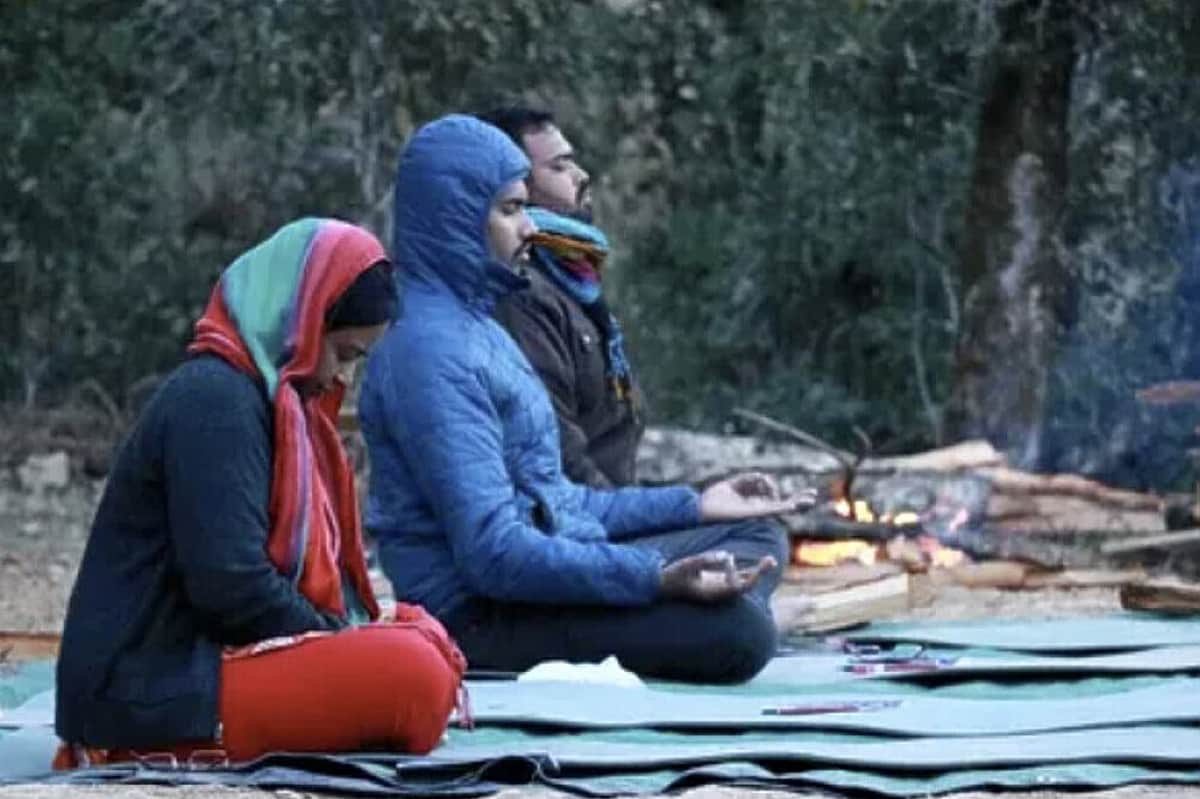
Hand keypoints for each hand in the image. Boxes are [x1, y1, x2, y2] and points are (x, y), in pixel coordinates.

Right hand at [659, 550, 777, 602]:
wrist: (662, 586)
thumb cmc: (673, 576)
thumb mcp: (687, 565)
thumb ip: (706, 559)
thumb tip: (727, 554)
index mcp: (713, 594)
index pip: (735, 587)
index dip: (736, 572)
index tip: (727, 558)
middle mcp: (719, 594)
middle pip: (745, 587)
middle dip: (758, 574)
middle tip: (771, 560)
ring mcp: (720, 589)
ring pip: (744, 583)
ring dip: (757, 572)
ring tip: (770, 560)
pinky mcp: (718, 583)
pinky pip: (738, 579)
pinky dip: (749, 571)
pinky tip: (761, 564)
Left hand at [698, 472, 815, 521]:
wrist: (700, 510)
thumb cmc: (712, 499)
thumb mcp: (732, 484)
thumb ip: (748, 479)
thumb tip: (763, 476)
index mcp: (752, 502)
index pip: (772, 496)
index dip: (776, 487)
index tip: (764, 480)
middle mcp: (757, 509)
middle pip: (783, 504)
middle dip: (798, 499)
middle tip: (813, 495)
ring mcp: (757, 512)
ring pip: (782, 507)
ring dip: (797, 503)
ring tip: (811, 499)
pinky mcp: (754, 513)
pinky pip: (773, 509)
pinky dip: (785, 506)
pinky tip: (797, 504)